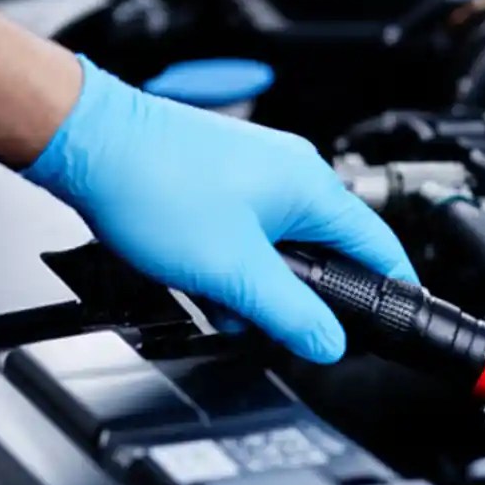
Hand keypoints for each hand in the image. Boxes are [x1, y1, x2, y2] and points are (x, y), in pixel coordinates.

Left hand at [23, 56, 414, 363]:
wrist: (88, 141)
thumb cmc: (154, 186)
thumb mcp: (233, 272)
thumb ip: (290, 315)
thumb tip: (329, 343)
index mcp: (315, 189)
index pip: (380, 246)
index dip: (393, 289)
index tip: (396, 318)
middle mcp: (296, 172)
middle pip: (329, 250)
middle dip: (303, 296)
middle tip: (277, 323)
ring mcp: (261, 170)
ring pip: (284, 245)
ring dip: (260, 282)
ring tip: (221, 298)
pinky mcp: (227, 175)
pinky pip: (252, 230)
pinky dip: (235, 260)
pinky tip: (202, 276)